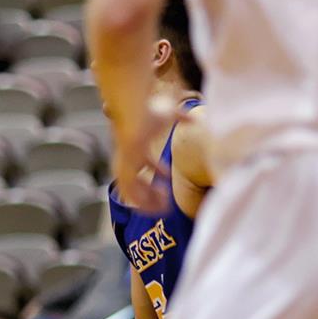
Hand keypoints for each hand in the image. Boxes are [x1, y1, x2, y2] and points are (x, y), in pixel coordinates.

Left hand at [108, 93, 182, 211]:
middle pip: (136, 186)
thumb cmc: (150, 113)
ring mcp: (123, 170)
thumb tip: (195, 118)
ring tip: (166, 205)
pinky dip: (146, 203)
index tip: (168, 178)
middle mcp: (125, 163)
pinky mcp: (125, 175)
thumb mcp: (170, 114)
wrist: (136, 117)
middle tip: (168, 198)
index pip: (142, 166)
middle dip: (152, 194)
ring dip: (151, 202)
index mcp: (133, 151)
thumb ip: (182, 116)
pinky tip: (163, 203)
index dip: (157, 171)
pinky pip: (134, 198)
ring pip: (134, 196)